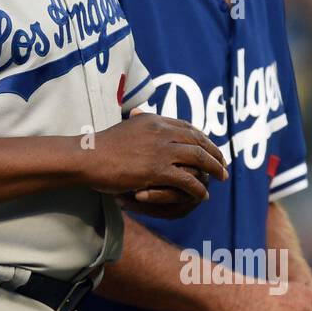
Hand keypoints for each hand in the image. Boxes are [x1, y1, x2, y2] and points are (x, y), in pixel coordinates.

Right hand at [90, 113, 226, 218]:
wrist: (88, 157)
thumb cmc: (102, 146)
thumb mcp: (125, 126)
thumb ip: (139, 121)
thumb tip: (142, 115)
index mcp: (154, 120)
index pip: (188, 127)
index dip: (203, 138)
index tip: (210, 147)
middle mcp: (162, 132)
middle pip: (198, 141)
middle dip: (214, 153)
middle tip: (223, 164)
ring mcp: (161, 151)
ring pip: (198, 159)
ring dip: (214, 170)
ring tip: (221, 178)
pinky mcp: (158, 170)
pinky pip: (187, 180)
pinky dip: (198, 189)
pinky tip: (203, 195)